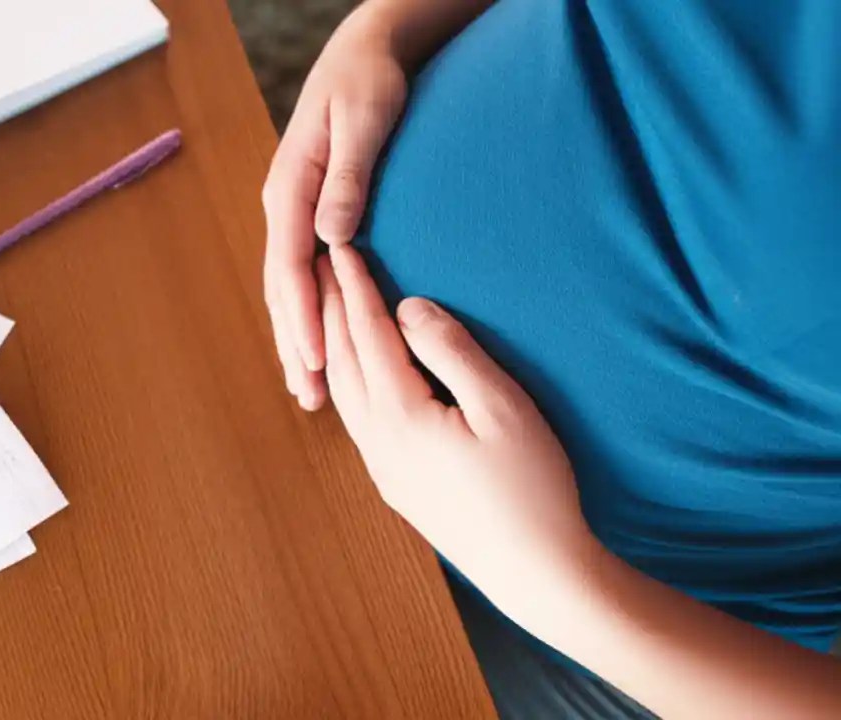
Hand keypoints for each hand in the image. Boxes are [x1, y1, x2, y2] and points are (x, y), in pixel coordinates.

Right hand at [262, 7, 408, 410]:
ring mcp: (291, 212)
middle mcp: (283, 205)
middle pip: (280, 289)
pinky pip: (299, 275)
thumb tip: (333, 236)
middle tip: (308, 399)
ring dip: (294, 338)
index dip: (303, 318)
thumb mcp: (365, 123)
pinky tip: (316, 343)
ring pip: (285, 288)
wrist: (364, 52)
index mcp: (290, 188)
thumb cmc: (369, 82)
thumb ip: (348, 178)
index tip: (316, 362)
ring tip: (307, 390)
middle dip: (293, 344)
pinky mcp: (308, 215)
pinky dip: (304, 314)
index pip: (290, 267)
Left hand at [317, 247, 600, 617]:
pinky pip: (354, 417)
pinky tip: (352, 373)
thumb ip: (452, 351)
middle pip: (342, 359)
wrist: (534, 573)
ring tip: (325, 308)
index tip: (340, 248)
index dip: (355, 287)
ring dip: (331, 344)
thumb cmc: (532, 488)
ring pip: (341, 391)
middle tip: (317, 263)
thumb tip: (409, 307)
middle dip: (329, 308)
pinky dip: (344, 380)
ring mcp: (381, 466)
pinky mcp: (393, 484)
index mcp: (401, 415)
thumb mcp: (503, 408)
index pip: (368, 333)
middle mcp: (377, 441)